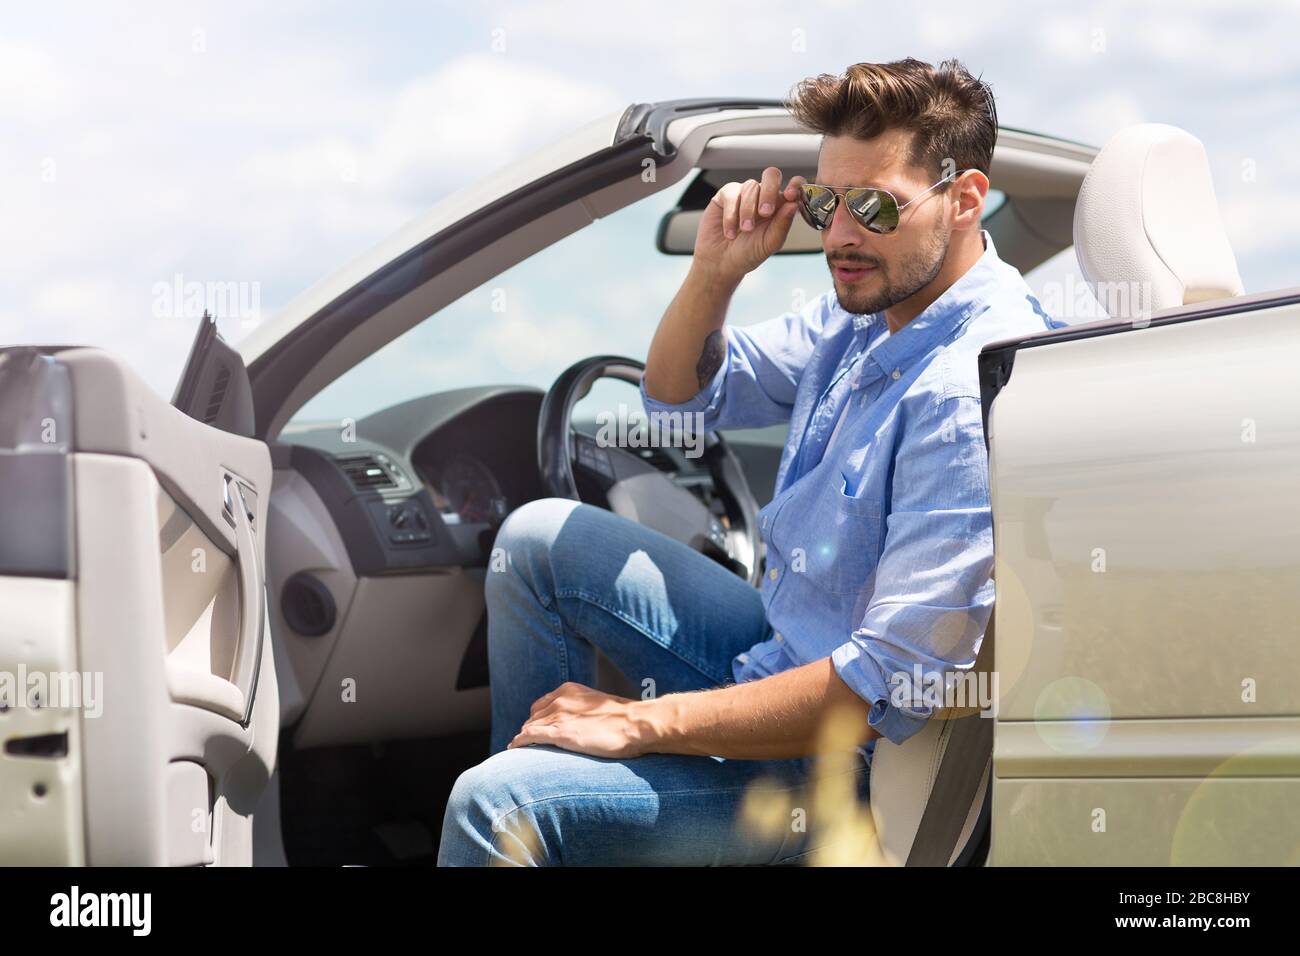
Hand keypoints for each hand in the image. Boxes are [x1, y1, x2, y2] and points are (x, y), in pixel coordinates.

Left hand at [508, 682, 657, 758]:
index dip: (538, 718)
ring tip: (519, 749)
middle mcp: (559, 700)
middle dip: (530, 729)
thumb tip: (581, 724)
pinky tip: (513, 748)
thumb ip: (582, 711)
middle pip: (533, 716)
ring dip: (523, 738)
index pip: (541, 705)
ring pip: (529, 727)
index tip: (537, 729)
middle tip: (528, 743)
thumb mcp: (598, 706)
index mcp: (568, 690)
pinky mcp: (559, 733)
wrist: (635, 724)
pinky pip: (530, 736)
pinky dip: (519, 742)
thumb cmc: (623, 720)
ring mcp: (558, 716)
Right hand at [693, 166, 804, 281]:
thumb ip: (782, 224)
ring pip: (751, 186)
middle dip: (769, 192)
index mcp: (780, 206)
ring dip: (748, 210)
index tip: (791, 195)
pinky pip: (731, 194)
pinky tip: (730, 231)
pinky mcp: (726, 195)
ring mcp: (745, 193)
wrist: (721, 262)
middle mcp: (764, 196)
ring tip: (745, 229)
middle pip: (771, 175)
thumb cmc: (748, 253)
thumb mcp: (769, 243)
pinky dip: (731, 214)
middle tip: (765, 212)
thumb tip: (794, 204)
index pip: (793, 186)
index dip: (795, 185)